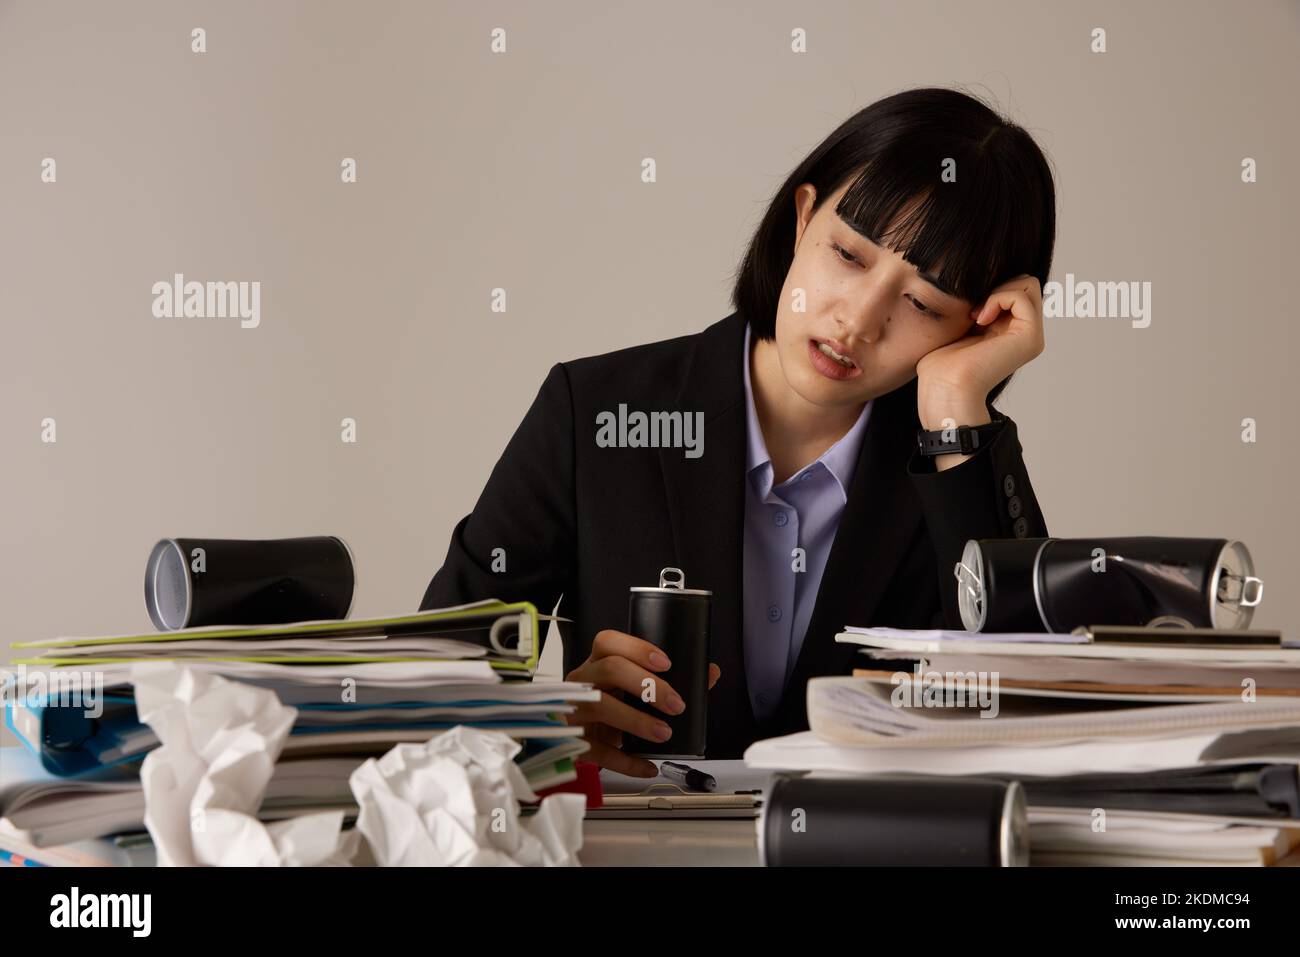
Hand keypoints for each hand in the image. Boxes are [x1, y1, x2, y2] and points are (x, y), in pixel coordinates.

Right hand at [563, 628, 720, 776]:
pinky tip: (647, 766)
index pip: (608, 642)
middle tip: (676, 704)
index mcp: (596, 664)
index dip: (637, 649)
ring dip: (637, 720)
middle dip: (648, 685)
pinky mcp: (575, 741)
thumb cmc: (608, 708)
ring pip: (600, 705)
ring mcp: (574, 710)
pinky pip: (599, 750)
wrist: (575, 740)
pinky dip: (626, 762)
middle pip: (610, 669)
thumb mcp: (631, 691)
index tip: (666, 664)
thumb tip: (709, 673)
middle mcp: (582, 682)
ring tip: (663, 733)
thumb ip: (670, 680)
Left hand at [915, 274, 1044, 427]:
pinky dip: (998, 298)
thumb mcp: (960, 325)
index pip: (1014, 287)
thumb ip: (976, 306)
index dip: (990, 288)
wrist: (945, 388)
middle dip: (998, 285)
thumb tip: (979, 280)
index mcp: (1011, 330)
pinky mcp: (1030, 337)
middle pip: (1026, 282)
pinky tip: (980, 319)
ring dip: (997, 291)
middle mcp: (1026, 333)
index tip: (968, 310)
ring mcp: (1031, 335)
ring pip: (1028, 284)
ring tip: (977, 316)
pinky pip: (1022, 295)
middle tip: (974, 311)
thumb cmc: (941, 363)